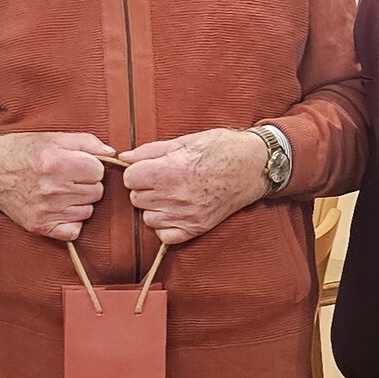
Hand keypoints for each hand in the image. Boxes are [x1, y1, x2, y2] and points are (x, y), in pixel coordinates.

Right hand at [0, 131, 113, 240]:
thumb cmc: (23, 151)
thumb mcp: (53, 137)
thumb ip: (86, 142)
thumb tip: (112, 153)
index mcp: (56, 162)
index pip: (98, 171)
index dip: (91, 166)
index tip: (79, 164)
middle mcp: (51, 188)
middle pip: (96, 192)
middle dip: (87, 184)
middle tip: (69, 178)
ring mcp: (45, 210)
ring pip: (88, 211)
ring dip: (80, 202)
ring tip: (62, 191)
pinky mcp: (40, 226)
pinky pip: (74, 230)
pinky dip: (72, 222)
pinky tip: (60, 208)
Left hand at [121, 128, 269, 245]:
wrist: (253, 165)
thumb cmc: (221, 148)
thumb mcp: (184, 141)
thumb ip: (150, 151)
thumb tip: (124, 157)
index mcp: (170, 171)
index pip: (129, 179)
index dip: (137, 172)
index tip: (148, 168)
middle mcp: (176, 196)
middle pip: (136, 198)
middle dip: (145, 188)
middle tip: (163, 179)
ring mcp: (187, 215)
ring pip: (148, 218)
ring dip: (155, 207)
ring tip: (172, 194)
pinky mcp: (197, 228)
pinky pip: (164, 235)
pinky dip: (166, 225)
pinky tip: (176, 211)